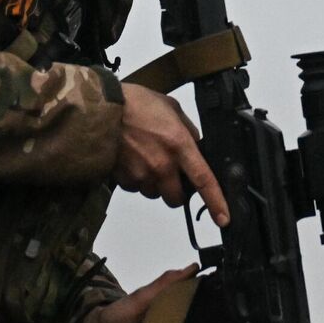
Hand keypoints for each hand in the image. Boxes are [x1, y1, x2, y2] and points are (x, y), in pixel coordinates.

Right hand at [117, 84, 229, 224]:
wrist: (101, 109)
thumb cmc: (136, 104)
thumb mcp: (172, 109)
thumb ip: (187, 131)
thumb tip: (196, 145)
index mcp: (179, 145)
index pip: (203, 180)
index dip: (216, 201)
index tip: (223, 218)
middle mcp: (162, 165)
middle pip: (176, 198)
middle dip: (177, 191)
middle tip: (172, 175)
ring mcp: (141, 174)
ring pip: (155, 194)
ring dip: (155, 184)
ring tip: (147, 160)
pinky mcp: (123, 179)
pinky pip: (136, 188)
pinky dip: (137, 180)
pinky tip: (133, 160)